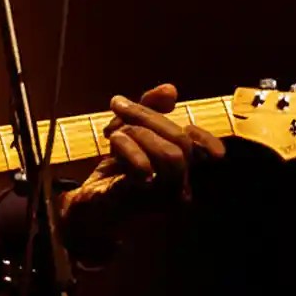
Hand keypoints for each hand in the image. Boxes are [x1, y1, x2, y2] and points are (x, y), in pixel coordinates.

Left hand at [59, 84, 223, 261]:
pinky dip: (128, 147)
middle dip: (148, 115)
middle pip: (181, 142)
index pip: (207, 153)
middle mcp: (178, 187)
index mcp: (180, 172)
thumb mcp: (129, 133)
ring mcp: (161, 198)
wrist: (87, 206)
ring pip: (172, 155)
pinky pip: (145, 169)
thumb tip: (171, 89)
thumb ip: (148, 110)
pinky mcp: (139, 201)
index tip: (177, 110)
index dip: (203, 134)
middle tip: (118, 104)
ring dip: (140, 131)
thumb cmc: (114, 172)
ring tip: (114, 132)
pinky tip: (112, 143)